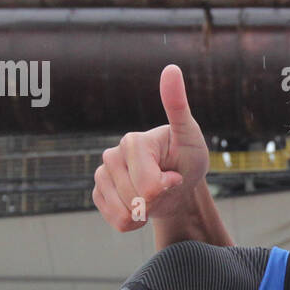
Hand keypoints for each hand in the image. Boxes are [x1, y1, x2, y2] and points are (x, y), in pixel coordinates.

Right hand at [92, 65, 209, 231]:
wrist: (179, 183)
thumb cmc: (188, 157)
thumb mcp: (191, 135)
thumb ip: (178, 107)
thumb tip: (171, 68)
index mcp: (133, 141)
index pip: (147, 183)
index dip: (166, 188)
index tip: (176, 176)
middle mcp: (113, 155)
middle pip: (135, 200)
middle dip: (157, 201)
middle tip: (167, 186)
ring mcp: (103, 174)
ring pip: (123, 213)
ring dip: (145, 213)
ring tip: (155, 196)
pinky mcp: (99, 193)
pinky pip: (114, 219)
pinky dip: (131, 221)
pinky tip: (141, 208)